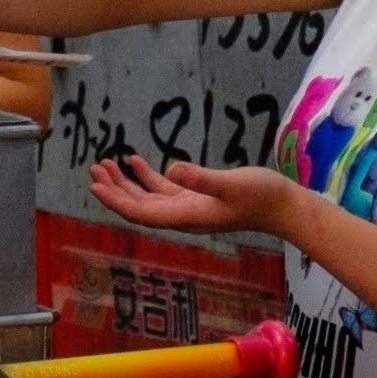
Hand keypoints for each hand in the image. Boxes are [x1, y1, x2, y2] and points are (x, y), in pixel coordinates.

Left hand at [85, 154, 305, 239]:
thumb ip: (202, 178)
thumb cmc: (262, 196)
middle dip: (114, 189)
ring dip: (125, 183)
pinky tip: (135, 162)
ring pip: (147, 198)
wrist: (283, 207)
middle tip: (93, 169)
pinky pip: (163, 189)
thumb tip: (171, 170)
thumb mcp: (232, 184)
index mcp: (186, 216)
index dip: (116, 201)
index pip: (142, 212)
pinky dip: (146, 177)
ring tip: (105, 164)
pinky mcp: (196, 197)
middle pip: (138, 206)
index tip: (96, 186)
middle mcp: (182, 216)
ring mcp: (188, 207)